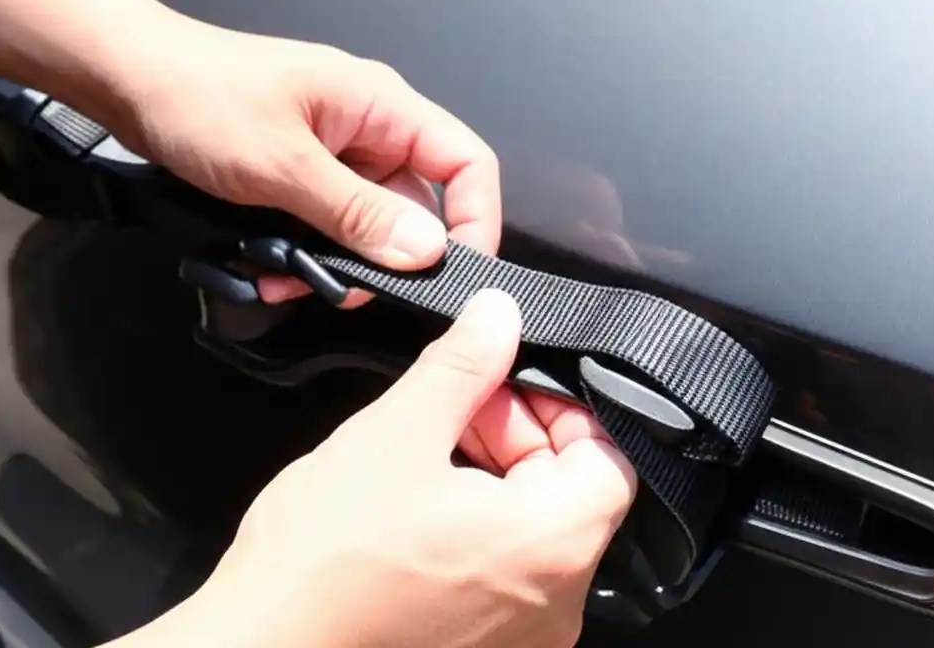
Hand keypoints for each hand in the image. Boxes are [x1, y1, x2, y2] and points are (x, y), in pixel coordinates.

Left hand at [96, 12, 500, 303]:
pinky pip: (324, 227)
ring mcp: (332, 154)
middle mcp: (365, 129)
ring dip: (333, 262)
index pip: (465, 164)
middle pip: (414, 208)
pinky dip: (302, 254)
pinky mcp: (300, 176)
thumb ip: (358, 213)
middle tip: (345, 289)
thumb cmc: (198, 95)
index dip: (475, 221)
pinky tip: (266, 267)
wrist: (127, 80)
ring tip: (286, 275)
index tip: (455, 275)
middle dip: (381, 258)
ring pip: (364, 227)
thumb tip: (428, 251)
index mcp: (379, 106)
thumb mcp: (282, 166)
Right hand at [114, 291, 636, 647]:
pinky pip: (509, 577)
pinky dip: (481, 531)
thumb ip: (461, 366)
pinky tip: (420, 508)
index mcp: (551, 546)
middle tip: (458, 409)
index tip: (507, 382)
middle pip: (573, 495)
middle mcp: (555, 605)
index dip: (562, 406)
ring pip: (537, 535)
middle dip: (520, 435)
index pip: (610, 458)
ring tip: (427, 455)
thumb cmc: (322, 559)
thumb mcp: (395, 433)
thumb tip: (499, 318)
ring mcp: (522, 639)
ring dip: (497, 480)